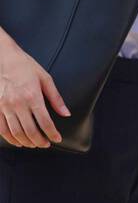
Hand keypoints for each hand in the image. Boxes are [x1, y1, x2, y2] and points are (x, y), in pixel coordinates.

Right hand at [0, 32, 69, 148]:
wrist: (3, 58)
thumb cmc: (25, 66)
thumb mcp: (45, 79)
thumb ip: (56, 98)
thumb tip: (66, 113)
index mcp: (32, 96)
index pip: (45, 121)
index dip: (52, 133)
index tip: (57, 139)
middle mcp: (17, 103)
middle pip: (29, 130)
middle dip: (39, 141)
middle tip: (46, 144)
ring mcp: (4, 106)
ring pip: (15, 132)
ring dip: (26, 142)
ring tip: (34, 144)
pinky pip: (1, 128)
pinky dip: (10, 138)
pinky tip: (18, 141)